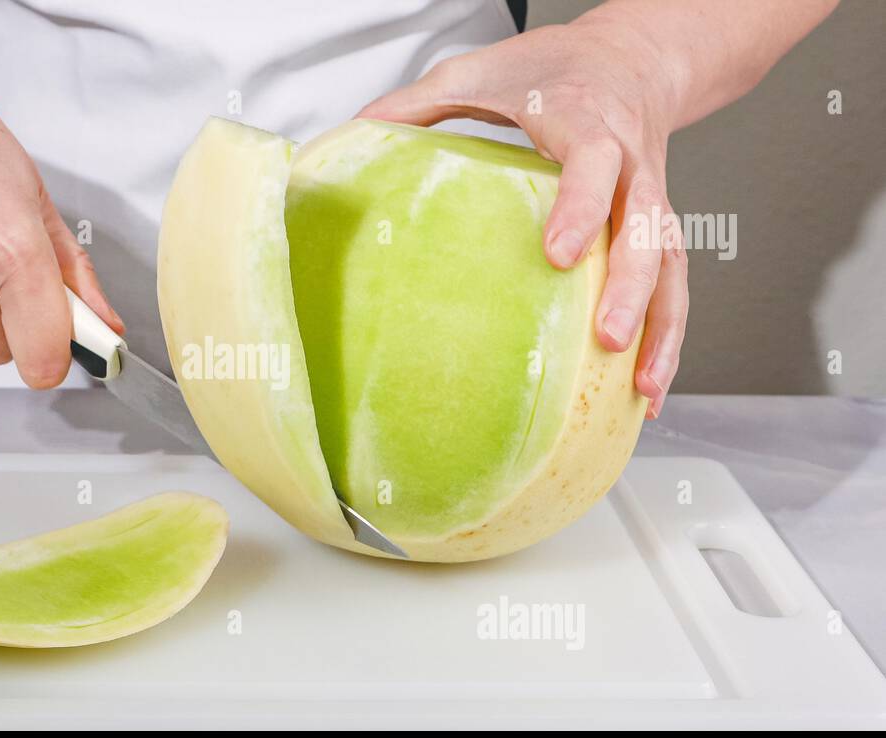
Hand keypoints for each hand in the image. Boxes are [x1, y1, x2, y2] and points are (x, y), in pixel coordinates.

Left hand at [358, 18, 687, 418]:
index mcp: (587, 120)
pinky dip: (667, 334)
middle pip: (650, 225)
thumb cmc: (554, 68)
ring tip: (640, 387)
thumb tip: (357, 135)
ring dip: (661, 325)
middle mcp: (632, 161)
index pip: (595, 162)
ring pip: (672, 262)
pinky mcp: (659, 223)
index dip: (582, 206)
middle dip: (632, 285)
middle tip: (604, 337)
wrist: (633, 57)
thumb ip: (420, 102)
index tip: (558, 254)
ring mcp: (651, 195)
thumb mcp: (481, 69)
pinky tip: (647, 385)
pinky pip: (674, 280)